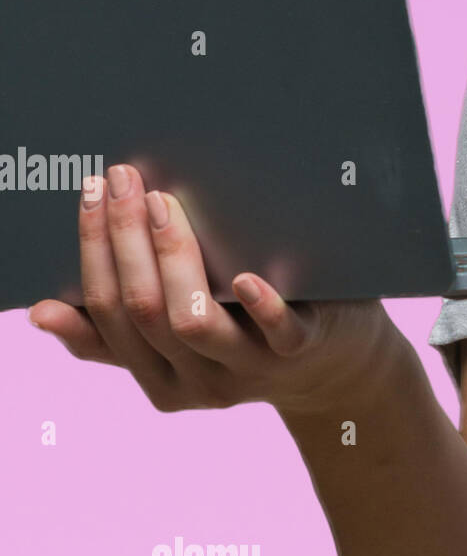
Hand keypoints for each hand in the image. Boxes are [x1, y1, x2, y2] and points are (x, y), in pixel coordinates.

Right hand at [27, 164, 404, 415]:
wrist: (338, 367)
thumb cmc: (251, 335)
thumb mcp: (181, 340)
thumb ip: (120, 330)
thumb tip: (39, 312)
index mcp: (158, 374)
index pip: (106, 312)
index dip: (93, 250)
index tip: (90, 191)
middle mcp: (197, 379)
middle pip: (143, 310)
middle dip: (124, 238)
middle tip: (123, 176)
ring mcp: (250, 368)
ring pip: (193, 321)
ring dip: (173, 257)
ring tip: (163, 202)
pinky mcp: (302, 350)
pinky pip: (279, 334)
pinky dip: (262, 307)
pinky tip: (248, 277)